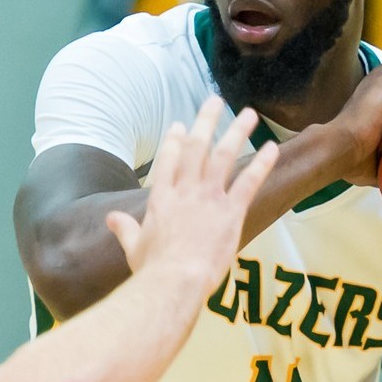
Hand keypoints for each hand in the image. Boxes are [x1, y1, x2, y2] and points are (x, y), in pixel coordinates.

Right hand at [105, 97, 278, 283]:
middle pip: (196, 148)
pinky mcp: (231, 212)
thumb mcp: (133, 246)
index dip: (175, 140)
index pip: (168, 160)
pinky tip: (271, 148)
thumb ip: (124, 228)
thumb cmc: (152, 268)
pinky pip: (249, 182)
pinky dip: (261, 164)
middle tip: (215, 101)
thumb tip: (110, 219)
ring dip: (236, 132)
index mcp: (161, 198)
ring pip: (224, 156)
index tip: (181, 125)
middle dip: (206, 122)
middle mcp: (185, 190)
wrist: (174, 280)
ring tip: (249, 114)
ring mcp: (209, 198)